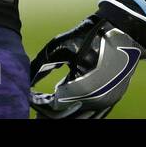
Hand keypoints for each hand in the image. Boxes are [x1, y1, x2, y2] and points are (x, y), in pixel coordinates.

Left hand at [28, 0, 145, 118]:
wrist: (121, 28)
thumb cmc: (88, 35)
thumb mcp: (59, 47)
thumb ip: (41, 66)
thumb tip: (24, 80)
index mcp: (83, 88)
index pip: (55, 106)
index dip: (40, 104)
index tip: (29, 100)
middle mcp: (97, 99)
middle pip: (67, 116)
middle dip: (49, 114)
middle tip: (36, 111)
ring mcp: (107, 101)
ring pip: (81, 118)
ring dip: (64, 115)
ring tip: (47, 112)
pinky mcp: (113, 98)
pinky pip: (94, 114)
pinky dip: (79, 113)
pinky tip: (68, 109)